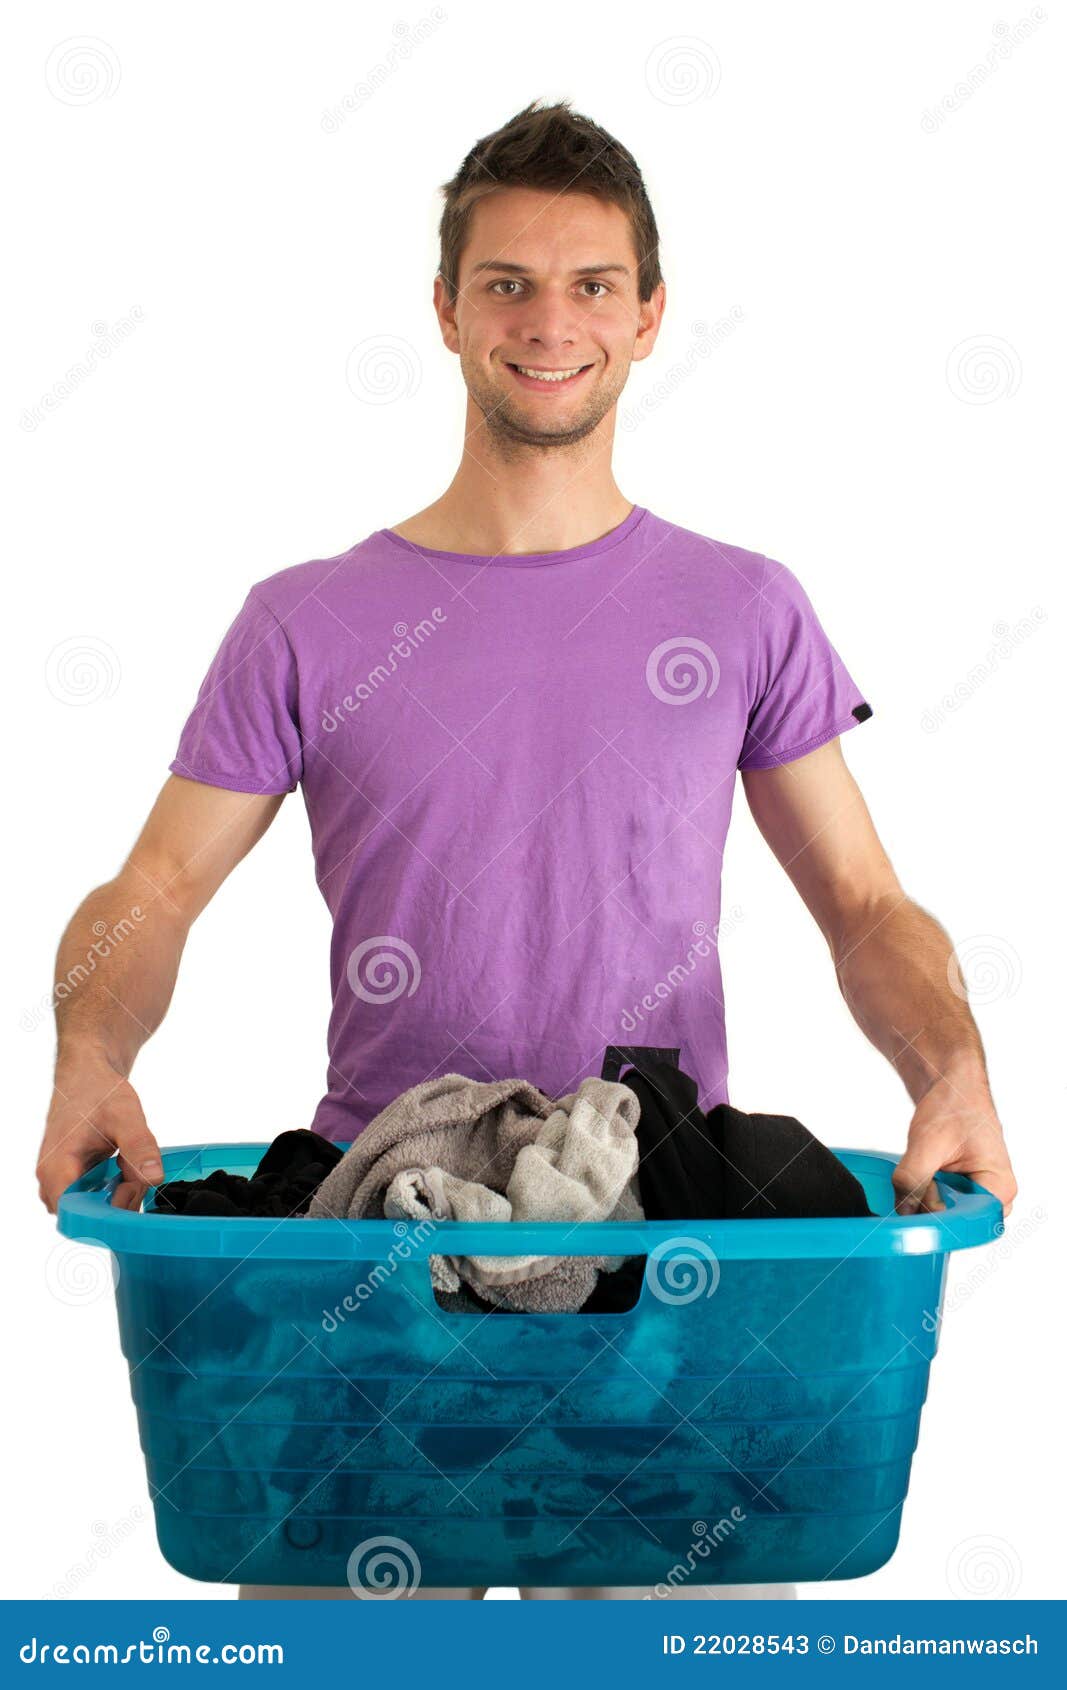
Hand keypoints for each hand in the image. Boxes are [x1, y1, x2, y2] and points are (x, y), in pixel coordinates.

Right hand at [37, 1045, 162, 1213]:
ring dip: (120, 1193)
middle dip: (119, 1201)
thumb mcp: (126, 1115)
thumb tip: (154, 1178)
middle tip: (134, 1169)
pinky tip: (123, 1164)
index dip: (108, 1213)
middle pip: (88, 1217)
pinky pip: (96, 1198)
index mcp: (56, 1169)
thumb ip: (140, 1147)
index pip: (76, 1217)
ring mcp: (61, 1182)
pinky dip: (116, 1186)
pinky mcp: (72, 1180)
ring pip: (94, 1209)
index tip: (130, 1190)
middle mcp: (52, 1181)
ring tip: (127, 1162)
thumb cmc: (99, 1091)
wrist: (87, 1075)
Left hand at [892, 1072, 1016, 1216]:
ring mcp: (979, 1195)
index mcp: (1000, 1188)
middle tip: (924, 1175)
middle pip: (955, 1223)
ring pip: (943, 1214)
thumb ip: (912, 1181)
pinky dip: (924, 1190)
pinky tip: (924, 1170)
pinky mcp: (963, 1190)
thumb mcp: (927, 1144)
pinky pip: (939, 1203)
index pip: (969, 1225)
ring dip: (925, 1196)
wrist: (952, 1085)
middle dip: (929, 1205)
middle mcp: (995, 1197)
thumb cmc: (953, 1106)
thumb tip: (902, 1213)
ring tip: (927, 1166)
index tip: (920, 1198)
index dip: (939, 1217)